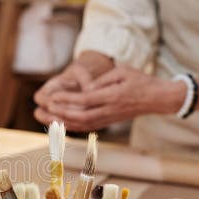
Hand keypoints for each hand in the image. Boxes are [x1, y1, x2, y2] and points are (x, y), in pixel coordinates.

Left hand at [35, 66, 184, 130]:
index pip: (85, 100)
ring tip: (44, 118)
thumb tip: (86, 88)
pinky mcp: (108, 122)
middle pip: (80, 116)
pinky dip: (71, 126)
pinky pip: (87, 127)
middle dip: (58, 114)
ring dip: (61, 122)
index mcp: (113, 96)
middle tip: (40, 109)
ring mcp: (109, 118)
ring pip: (82, 124)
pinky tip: (58, 123)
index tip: (51, 97)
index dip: (67, 100)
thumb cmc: (140, 81)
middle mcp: (110, 110)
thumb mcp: (123, 71)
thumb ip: (103, 79)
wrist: (158, 99)